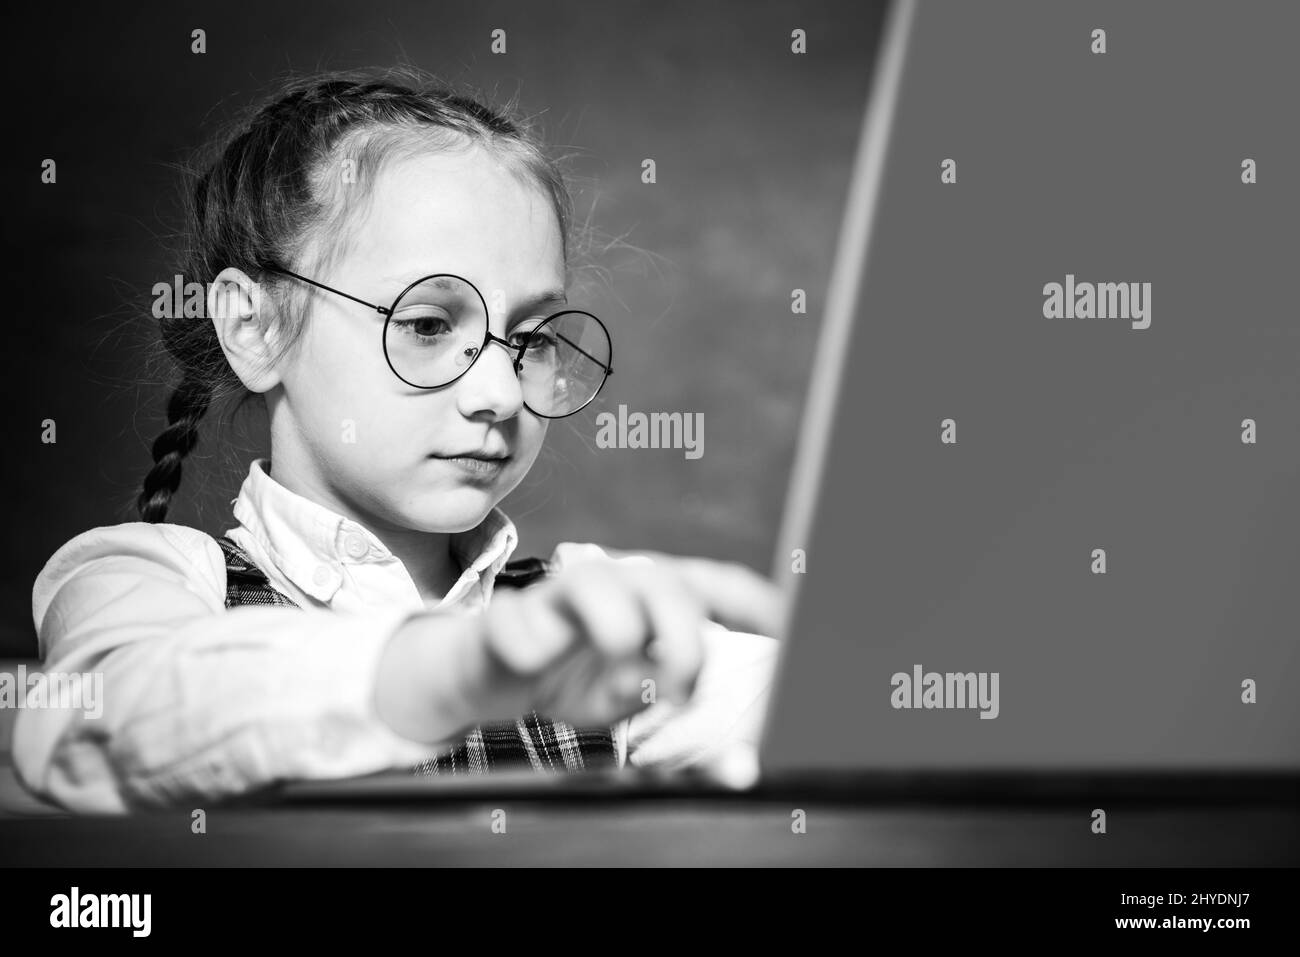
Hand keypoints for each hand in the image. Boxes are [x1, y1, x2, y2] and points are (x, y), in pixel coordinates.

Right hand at [475, 554, 784, 728]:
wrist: (489, 672)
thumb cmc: (575, 677)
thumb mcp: (631, 698)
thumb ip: (673, 708)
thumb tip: (732, 756)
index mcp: (657, 595)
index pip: (718, 585)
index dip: (758, 604)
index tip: (792, 632)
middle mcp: (618, 582)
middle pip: (666, 585)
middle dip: (684, 642)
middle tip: (681, 692)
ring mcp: (561, 593)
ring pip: (599, 585)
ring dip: (617, 635)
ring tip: (615, 685)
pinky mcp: (510, 615)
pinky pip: (521, 624)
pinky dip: (532, 648)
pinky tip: (535, 664)